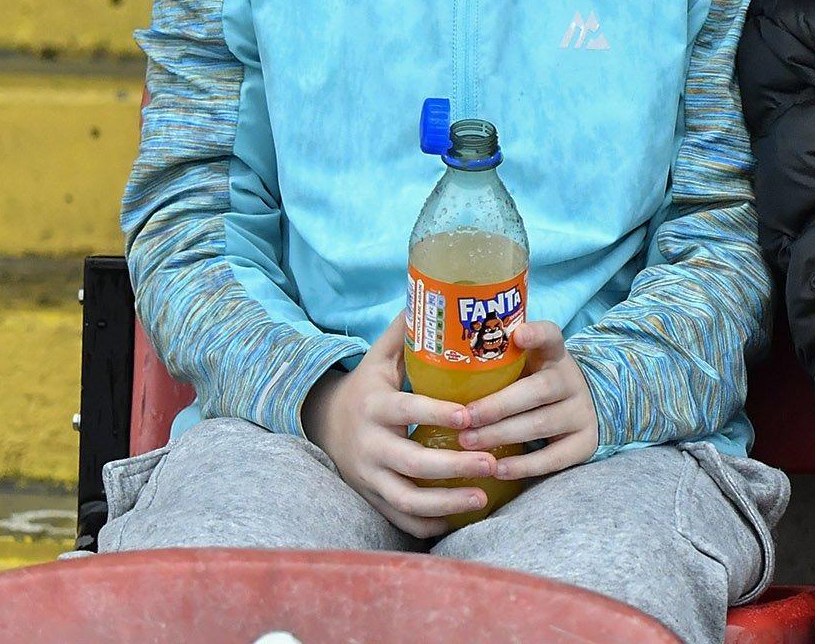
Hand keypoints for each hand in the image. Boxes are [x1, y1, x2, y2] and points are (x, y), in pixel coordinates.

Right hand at [301, 313, 500, 538]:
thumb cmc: (366, 387)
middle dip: (453, 467)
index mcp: (375, 405)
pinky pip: (399, 518)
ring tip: (483, 497)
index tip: (469, 415)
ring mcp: (368, 476)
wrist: (322, 425)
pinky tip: (460, 517)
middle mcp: (369, 444)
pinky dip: (429, 522)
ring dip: (445, 501)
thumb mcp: (379, 358)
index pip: (407, 411)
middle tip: (492, 463)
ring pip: (405, 498)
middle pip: (411, 463)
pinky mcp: (371, 497)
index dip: (436, 414)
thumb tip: (430, 292)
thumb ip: (404, 332)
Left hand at [456, 320, 600, 481]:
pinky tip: (497, 468)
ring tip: (468, 443)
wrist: (576, 412)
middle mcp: (571, 380)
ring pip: (542, 424)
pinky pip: (554, 457)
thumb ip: (495, 362)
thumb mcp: (522, 368)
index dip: (537, 334)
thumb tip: (435, 358)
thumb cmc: (530, 388)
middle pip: (539, 389)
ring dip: (502, 434)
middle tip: (465, 418)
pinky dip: (524, 466)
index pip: (551, 335)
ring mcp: (581, 412)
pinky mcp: (585, 442)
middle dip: (498, 406)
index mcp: (553, 355)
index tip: (518, 336)